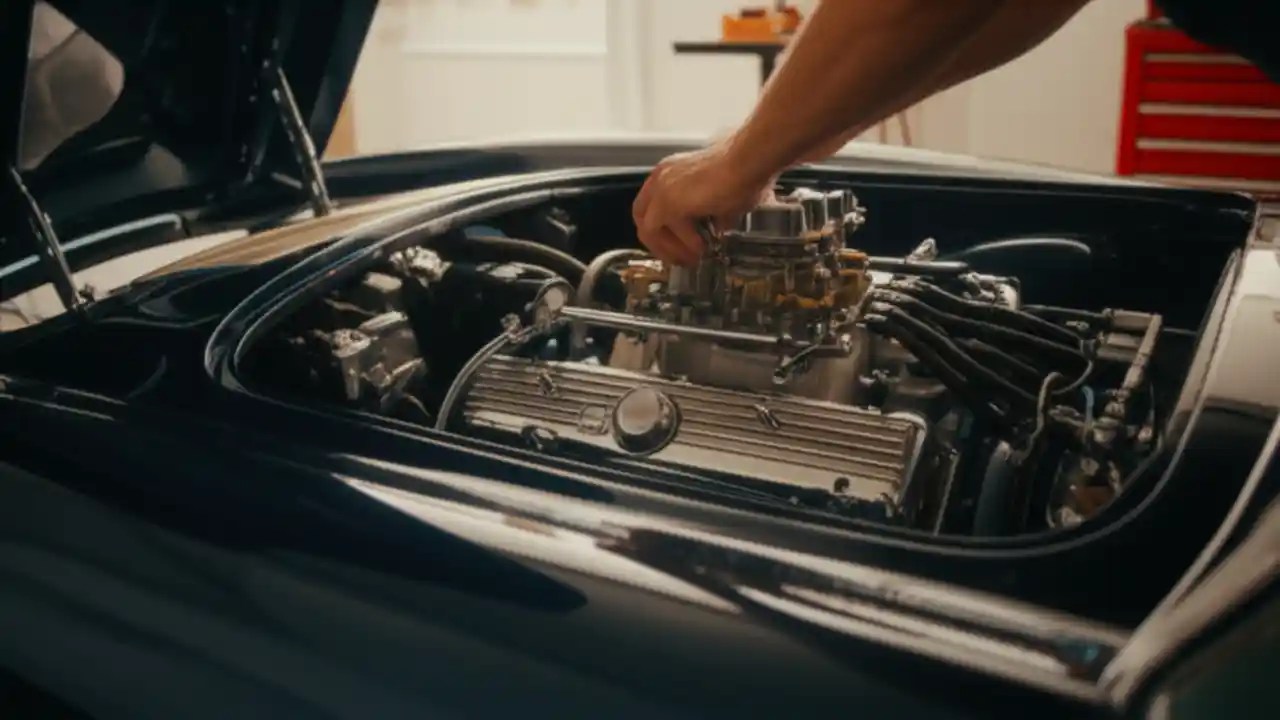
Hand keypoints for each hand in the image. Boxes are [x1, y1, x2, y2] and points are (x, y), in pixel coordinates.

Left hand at [632, 140, 775, 265]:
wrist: (750, 161)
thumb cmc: (747, 171)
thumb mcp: (725, 195)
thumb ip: (715, 211)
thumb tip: (719, 227)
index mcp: (674, 172)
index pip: (653, 205)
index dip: (663, 228)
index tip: (679, 246)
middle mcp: (662, 177)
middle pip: (642, 216)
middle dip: (659, 242)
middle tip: (680, 259)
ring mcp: (661, 189)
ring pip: (648, 227)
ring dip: (669, 248)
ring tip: (693, 258)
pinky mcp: (667, 202)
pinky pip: (660, 231)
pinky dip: (679, 244)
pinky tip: (701, 247)